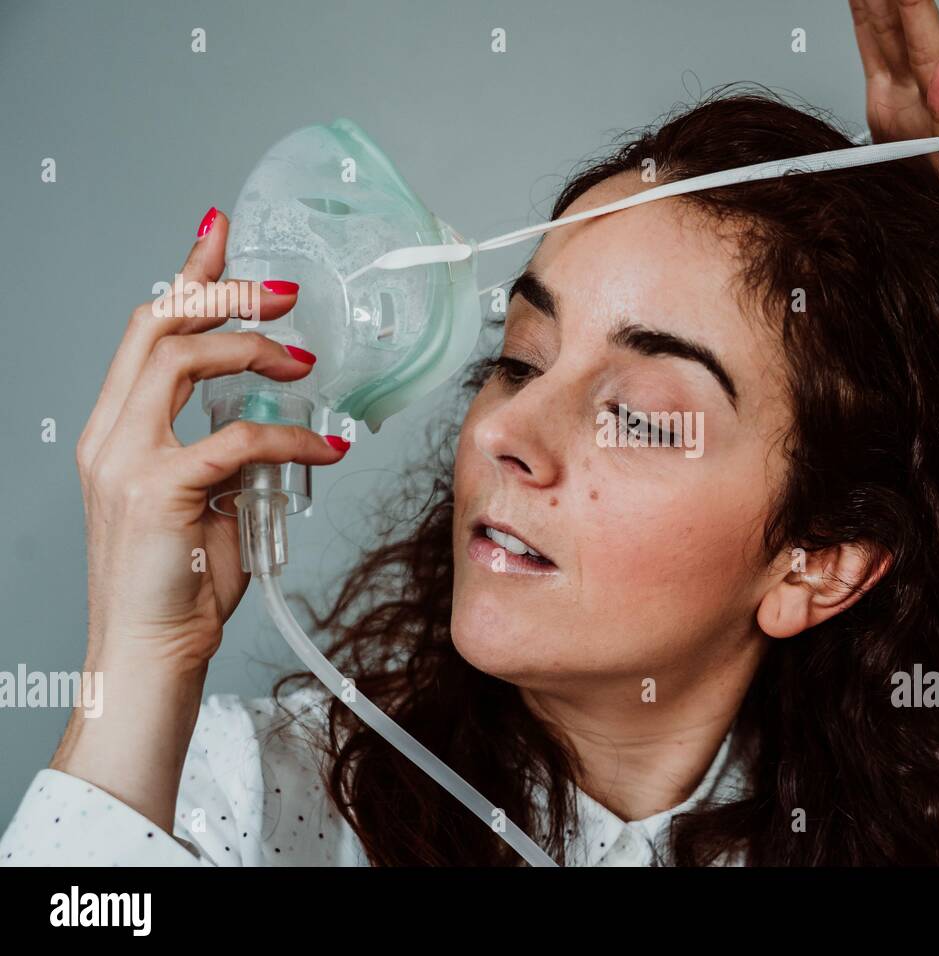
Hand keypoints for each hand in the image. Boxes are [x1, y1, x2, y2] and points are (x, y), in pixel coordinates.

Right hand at [75, 208, 349, 673]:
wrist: (148, 656)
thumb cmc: (178, 587)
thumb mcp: (204, 506)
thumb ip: (227, 461)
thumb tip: (276, 432)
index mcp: (117, 431)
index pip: (145, 331)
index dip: (186, 276)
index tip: (219, 233)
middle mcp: (110, 435)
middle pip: (155, 326)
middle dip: (223, 293)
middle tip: (285, 290)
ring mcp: (125, 460)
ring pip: (180, 361)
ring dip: (251, 348)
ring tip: (304, 361)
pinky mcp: (158, 491)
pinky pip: (235, 440)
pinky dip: (289, 437)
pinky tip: (324, 447)